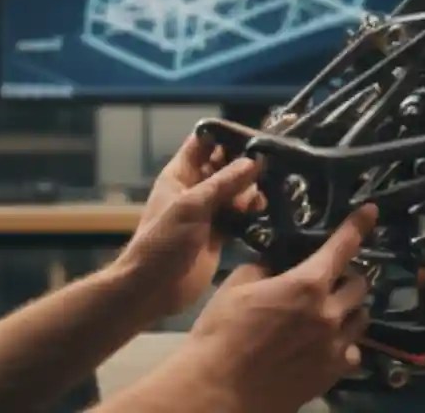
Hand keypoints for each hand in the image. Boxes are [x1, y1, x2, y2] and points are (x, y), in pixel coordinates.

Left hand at [117, 133, 263, 317]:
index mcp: (180, 174)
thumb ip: (225, 183)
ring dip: (252, 191)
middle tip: (272, 169)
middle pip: (226, 165)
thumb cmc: (163, 241)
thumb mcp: (192, 206)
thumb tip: (255, 161)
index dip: (227, 135)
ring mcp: (208, 211)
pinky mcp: (220, 234)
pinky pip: (241, 215)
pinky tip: (265, 213)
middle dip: (247, 164)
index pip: (205, 141)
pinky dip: (253, 212)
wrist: (152, 289)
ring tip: (264, 199)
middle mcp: (196, 188)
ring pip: (236, 190)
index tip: (256, 137)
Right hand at [167, 205, 379, 412]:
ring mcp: (335, 346)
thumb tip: (278, 267)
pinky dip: (344, 344)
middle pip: (360, 284)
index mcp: (307, 284)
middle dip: (347, 276)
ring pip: (361, 317)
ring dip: (349, 309)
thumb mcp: (237, 285)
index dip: (359, 225)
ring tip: (330, 312)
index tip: (371, 211)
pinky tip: (326, 345)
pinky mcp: (333, 374)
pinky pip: (353, 351)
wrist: (220, 388)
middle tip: (330, 280)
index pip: (343, 246)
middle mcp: (330, 312)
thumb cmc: (222, 332)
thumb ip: (266, 269)